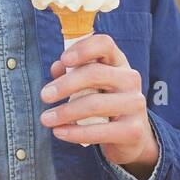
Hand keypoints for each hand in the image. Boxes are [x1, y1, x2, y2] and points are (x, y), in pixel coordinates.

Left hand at [39, 33, 157, 173]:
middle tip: (44, 96)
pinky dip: (75, 133)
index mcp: (118, 63)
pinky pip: (100, 131)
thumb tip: (57, 67)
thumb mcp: (88, 85)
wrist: (130, 135)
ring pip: (95, 104)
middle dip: (65, 84)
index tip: (63, 60)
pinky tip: (59, 132)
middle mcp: (130, 79)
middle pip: (95, 73)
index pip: (105, 44)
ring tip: (46, 119)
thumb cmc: (102, 102)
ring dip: (65, 112)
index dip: (83, 49)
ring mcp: (135, 104)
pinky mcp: (133, 130)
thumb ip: (71, 73)